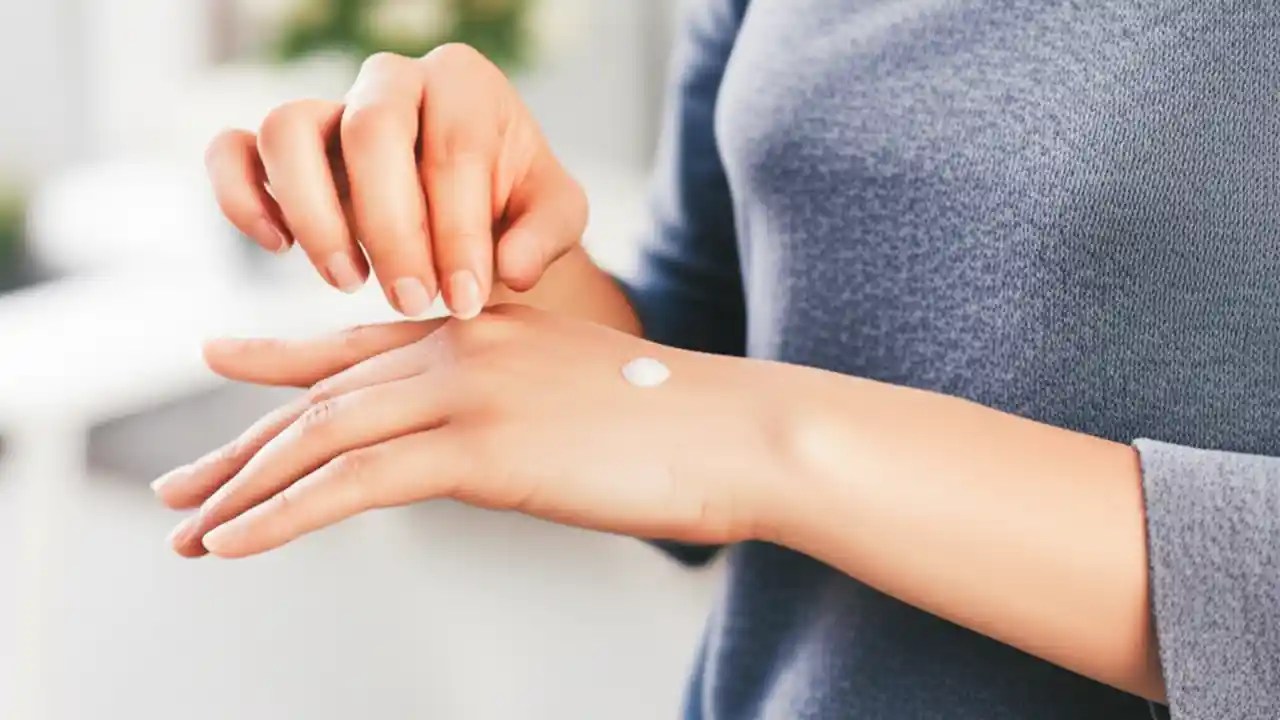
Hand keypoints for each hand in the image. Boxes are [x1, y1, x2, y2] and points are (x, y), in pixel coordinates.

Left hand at [152, 306, 787, 557]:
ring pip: (321, 437)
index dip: (280, 356)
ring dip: (243, 490)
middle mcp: (459, 343)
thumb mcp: (580, 392)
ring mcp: (466, 389)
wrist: (738, 429)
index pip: (357, 342)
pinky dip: (280, 516)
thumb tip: (482, 444)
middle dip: (243, 447)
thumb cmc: (678, 422)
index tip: (221, 356)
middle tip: (181, 487)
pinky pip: (351, 483)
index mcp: (480, 326)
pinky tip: (233, 543)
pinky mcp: (477, 446)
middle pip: (321, 396)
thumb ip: (515, 400)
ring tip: (188, 534)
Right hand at [204, 44, 586, 319]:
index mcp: (463, 83)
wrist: (475, 209)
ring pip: (287, 128)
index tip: (465, 300)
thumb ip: (544, 236)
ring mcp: (328, 108)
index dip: (457, 230)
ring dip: (314, 214)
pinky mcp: (282, 148)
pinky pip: (232, 149)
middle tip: (414, 301)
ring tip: (349, 280)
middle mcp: (391, 81)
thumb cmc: (514, 206)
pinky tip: (279, 248)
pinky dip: (241, 196)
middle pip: (369, 129)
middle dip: (390, 227)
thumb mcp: (553, 217)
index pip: (452, 146)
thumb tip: (508, 270)